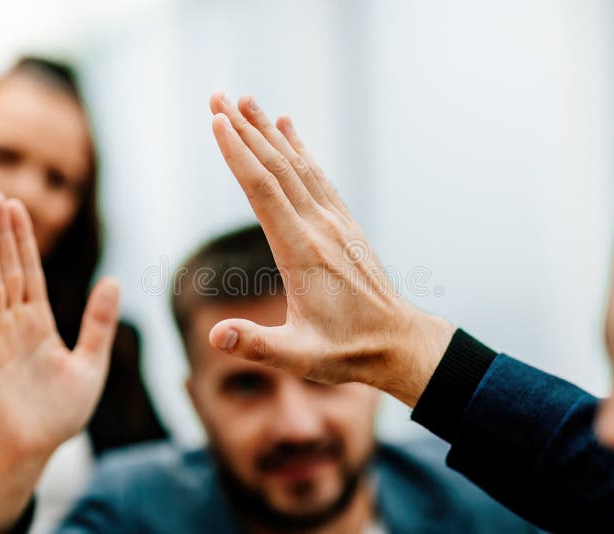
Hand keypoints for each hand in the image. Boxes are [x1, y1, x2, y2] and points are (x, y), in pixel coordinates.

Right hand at [0, 191, 118, 465]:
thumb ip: (98, 322)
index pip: (30, 272)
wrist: (36, 451)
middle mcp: (14, 326)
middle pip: (7, 270)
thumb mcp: (90, 362)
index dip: (23, 240)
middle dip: (1, 234)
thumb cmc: (60, 411)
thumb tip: (113, 280)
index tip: (16, 206)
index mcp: (39, 324)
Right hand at [208, 93, 454, 406]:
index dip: (238, 154)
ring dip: (269, 131)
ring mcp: (335, 222)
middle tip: (217, 96)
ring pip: (298, 165)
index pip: (264, 191)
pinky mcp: (344, 223)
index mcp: (302, 252)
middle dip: (244, 129)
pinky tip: (288, 129)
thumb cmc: (348, 350)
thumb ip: (257, 345)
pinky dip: (300, 149)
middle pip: (277, 167)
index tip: (216, 121)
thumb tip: (215, 336)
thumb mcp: (300, 357)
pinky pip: (318, 177)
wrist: (398, 342)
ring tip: (246, 101)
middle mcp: (320, 227)